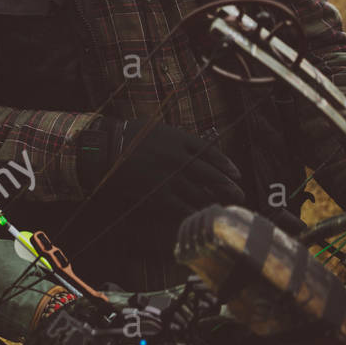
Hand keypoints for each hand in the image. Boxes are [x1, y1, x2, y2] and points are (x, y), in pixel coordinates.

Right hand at [78, 119, 245, 221]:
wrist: (106, 150)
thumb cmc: (127, 135)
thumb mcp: (155, 128)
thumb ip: (175, 138)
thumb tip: (190, 146)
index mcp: (180, 139)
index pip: (211, 153)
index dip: (226, 165)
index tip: (236, 173)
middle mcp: (180, 159)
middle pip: (212, 175)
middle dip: (228, 187)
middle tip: (239, 194)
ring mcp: (171, 178)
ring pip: (200, 193)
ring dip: (214, 201)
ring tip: (222, 207)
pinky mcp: (160, 195)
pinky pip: (183, 207)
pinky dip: (194, 213)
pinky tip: (201, 216)